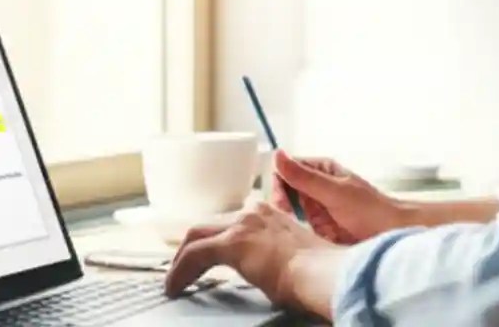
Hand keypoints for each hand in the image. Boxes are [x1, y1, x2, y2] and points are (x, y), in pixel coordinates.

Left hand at [163, 201, 345, 320]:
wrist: (324, 273)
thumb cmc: (320, 273)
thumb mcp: (297, 257)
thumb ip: (282, 256)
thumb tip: (278, 275)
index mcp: (273, 214)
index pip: (234, 220)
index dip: (218, 236)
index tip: (210, 252)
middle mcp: (255, 212)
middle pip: (211, 223)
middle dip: (194, 244)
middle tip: (184, 266)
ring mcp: (242, 224)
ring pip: (198, 234)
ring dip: (183, 257)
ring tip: (176, 279)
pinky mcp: (231, 243)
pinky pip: (193, 255)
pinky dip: (180, 271)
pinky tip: (174, 287)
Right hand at [270, 150, 404, 244]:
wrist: (392, 235)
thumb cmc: (369, 210)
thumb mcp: (334, 192)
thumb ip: (304, 177)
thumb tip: (277, 154)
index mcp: (320, 170)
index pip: (287, 169)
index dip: (280, 184)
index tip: (283, 203)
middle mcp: (316, 185)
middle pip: (285, 189)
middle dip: (283, 203)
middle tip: (289, 218)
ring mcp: (318, 206)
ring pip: (290, 209)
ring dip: (290, 219)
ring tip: (296, 230)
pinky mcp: (320, 226)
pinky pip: (300, 226)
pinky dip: (298, 231)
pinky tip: (302, 238)